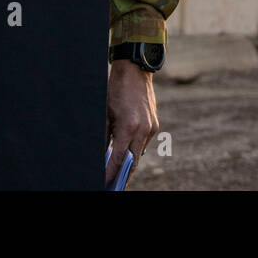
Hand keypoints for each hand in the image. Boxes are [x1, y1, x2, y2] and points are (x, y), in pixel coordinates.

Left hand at [105, 58, 158, 185]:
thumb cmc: (115, 91)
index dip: (111, 173)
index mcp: (129, 127)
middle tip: (113, 185)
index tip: (105, 183)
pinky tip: (126, 155)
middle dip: (123, 176)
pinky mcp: (154, 124)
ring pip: (139, 153)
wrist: (135, 72)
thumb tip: (102, 156)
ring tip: (117, 174)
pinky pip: (143, 143)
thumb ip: (104, 137)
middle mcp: (143, 130)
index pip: (119, 158)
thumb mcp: (105, 115)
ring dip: (129, 163)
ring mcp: (151, 127)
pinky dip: (135, 150)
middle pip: (133, 161)